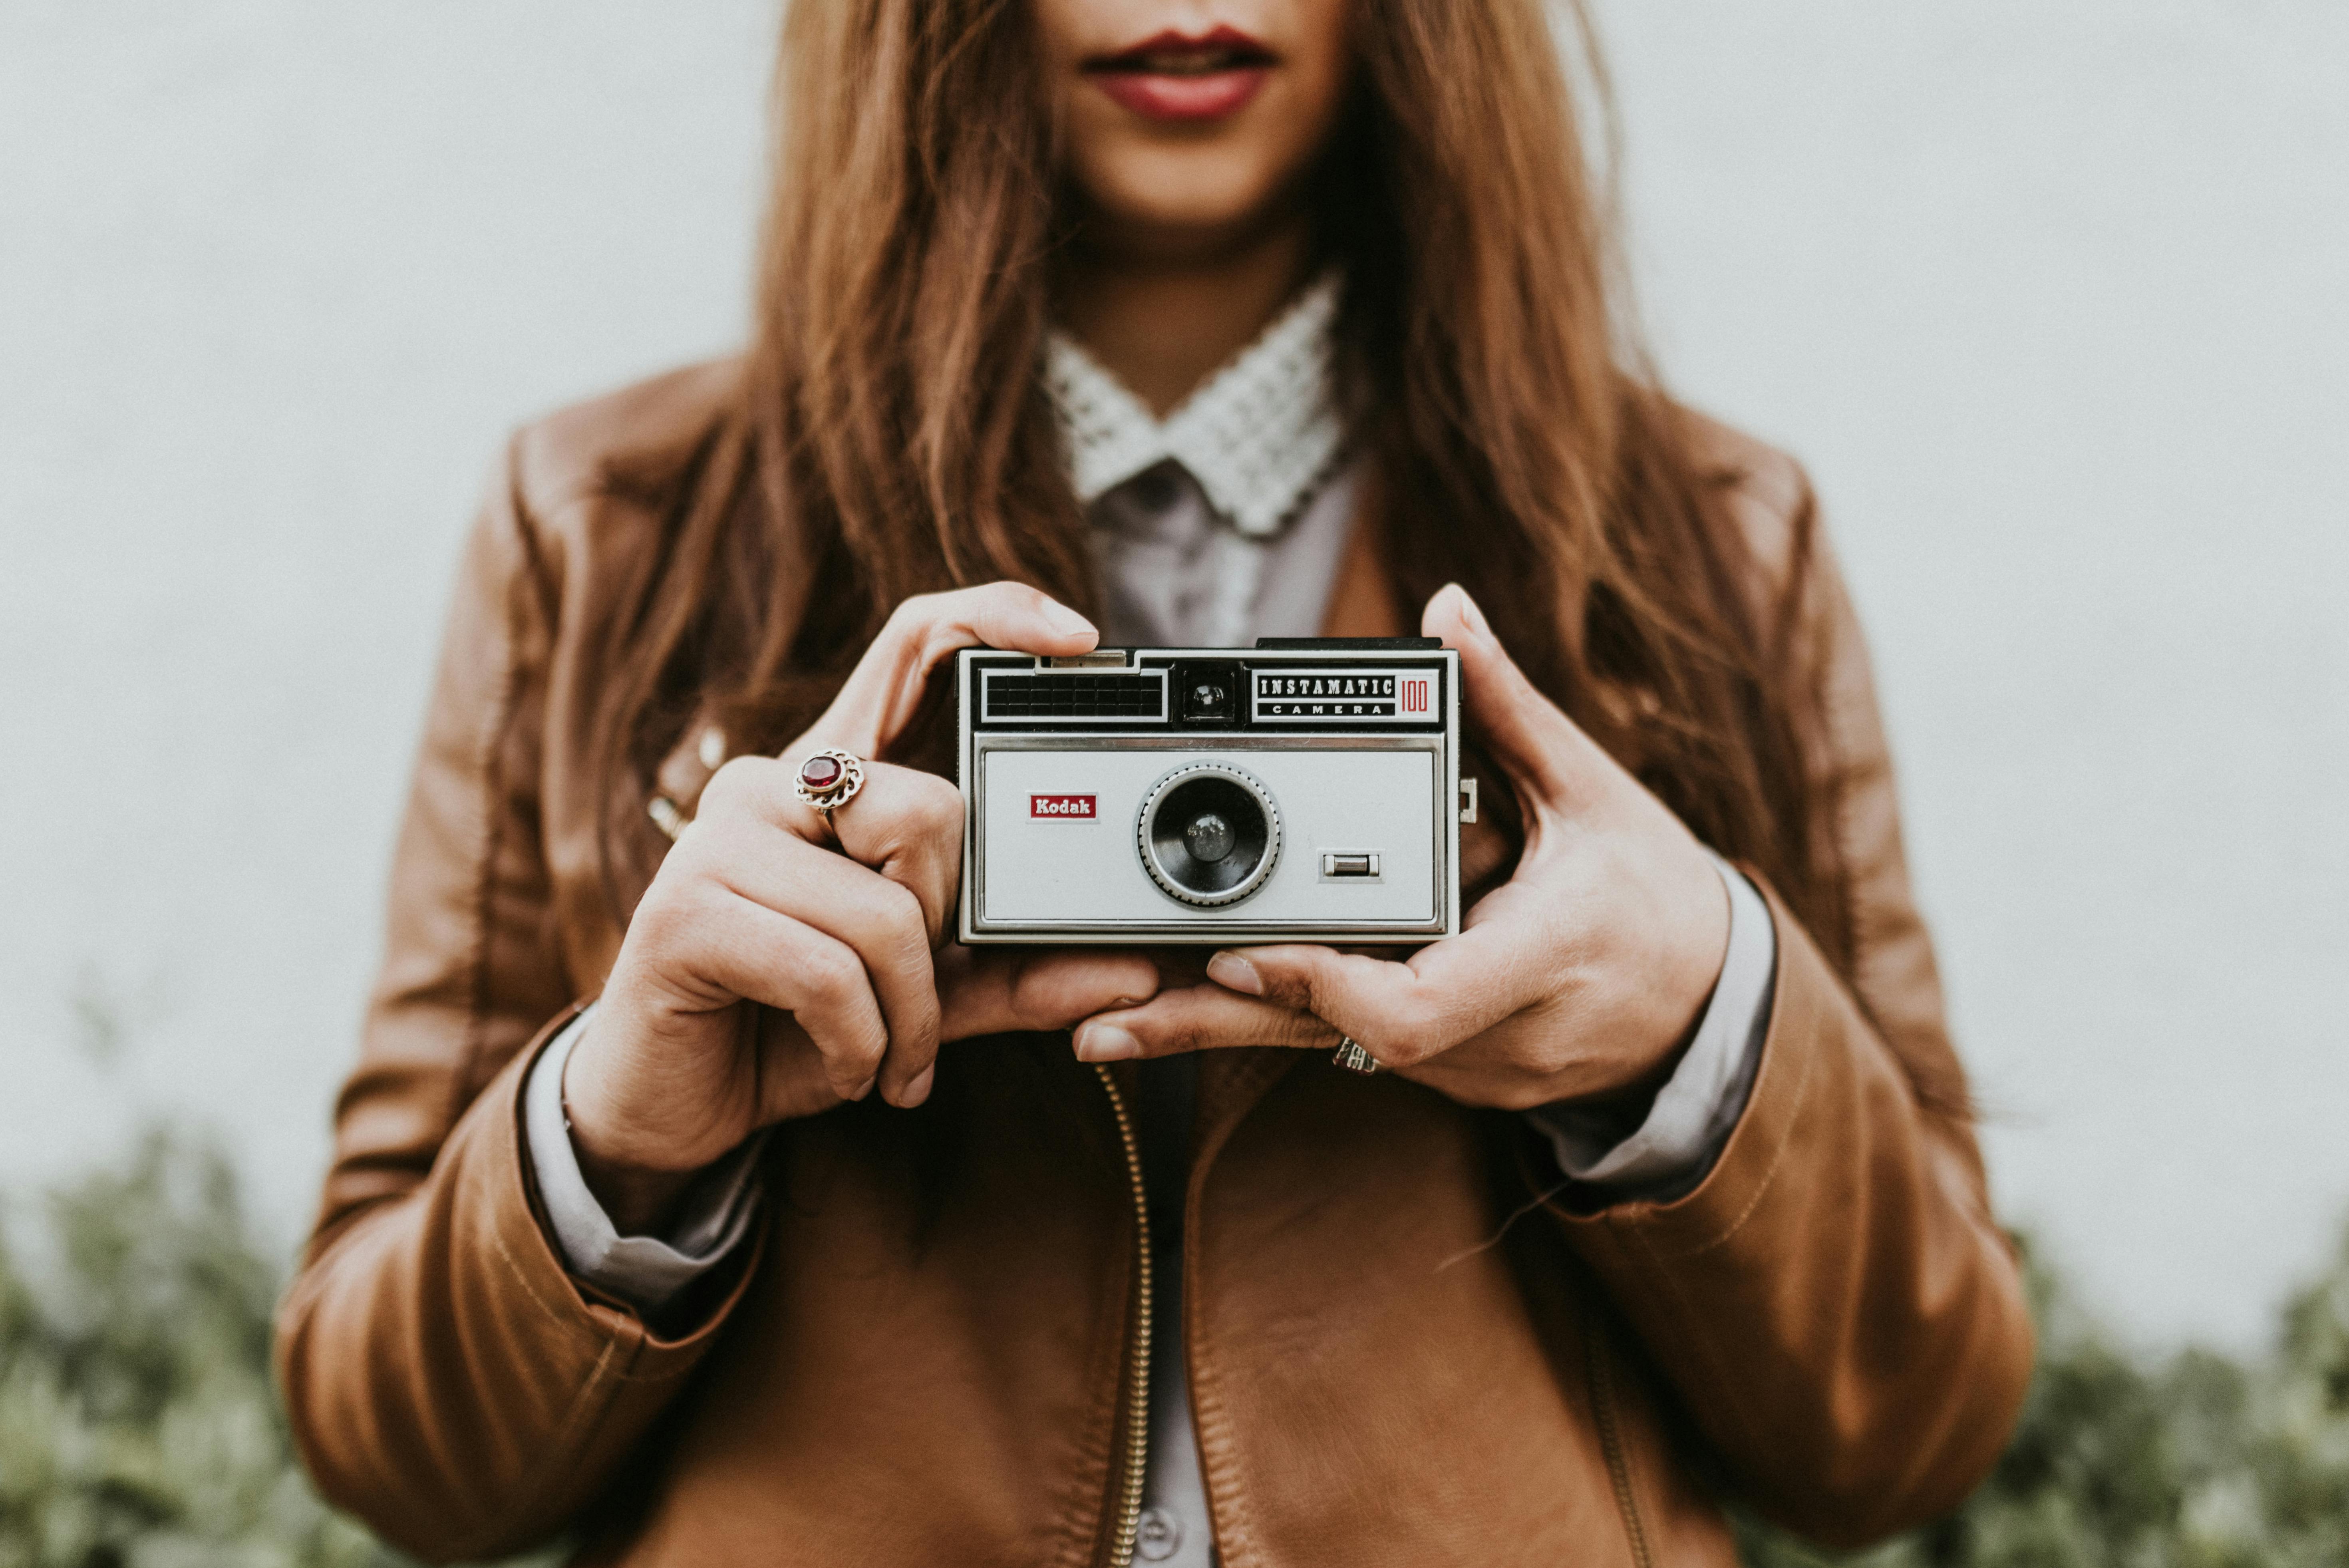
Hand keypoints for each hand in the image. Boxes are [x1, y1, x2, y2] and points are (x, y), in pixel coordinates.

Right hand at [569, 583, 1161, 1228]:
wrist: (673, 1107)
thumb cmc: (793, 1034)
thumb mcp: (922, 1002)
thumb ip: (1015, 980)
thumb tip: (1133, 974)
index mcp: (829, 779)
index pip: (911, 645)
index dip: (993, 616)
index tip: (1079, 640)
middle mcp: (769, 784)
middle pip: (926, 809)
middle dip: (946, 928)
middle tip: (915, 997)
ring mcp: (716, 840)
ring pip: (884, 910)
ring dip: (908, 1016)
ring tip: (885, 1059)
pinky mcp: (683, 912)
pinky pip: (827, 973)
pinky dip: (859, 1044)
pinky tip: (845, 1067)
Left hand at [1068, 583, 1731, 1113]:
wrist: (1709, 1010)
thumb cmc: (1655, 894)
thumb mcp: (1594, 791)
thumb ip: (1509, 705)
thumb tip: (1448, 611)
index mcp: (1540, 956)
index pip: (1418, 1006)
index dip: (1323, 986)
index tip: (1242, 952)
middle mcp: (1492, 1029)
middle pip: (1337, 1041)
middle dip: (1219, 1022)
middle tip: (1103, 1011)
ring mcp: (1464, 1064)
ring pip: (1326, 1052)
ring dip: (1220, 1030)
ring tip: (1098, 1022)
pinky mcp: (1441, 1068)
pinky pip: (1345, 1051)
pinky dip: (1270, 1023)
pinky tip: (1180, 1011)